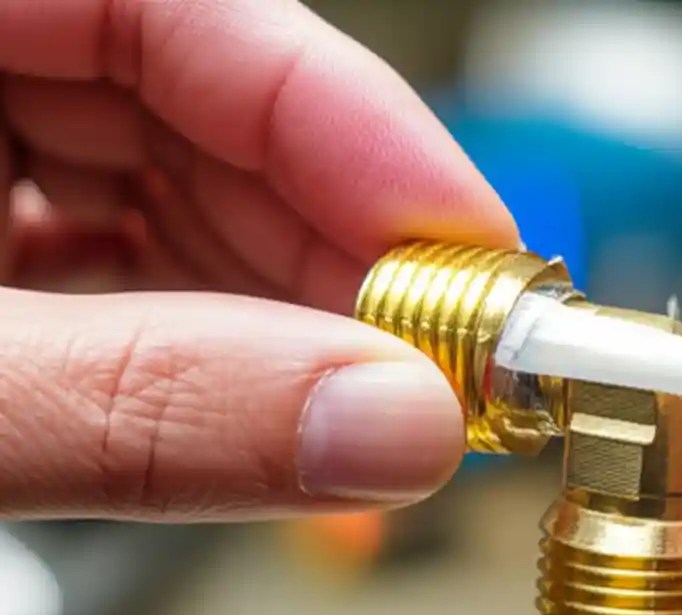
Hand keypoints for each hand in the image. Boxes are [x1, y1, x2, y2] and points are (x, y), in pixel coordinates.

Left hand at [0, 1, 515, 519]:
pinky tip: (264, 400)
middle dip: (339, 249)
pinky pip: (126, 255)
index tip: (472, 246)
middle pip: (210, 113)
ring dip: (290, 310)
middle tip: (447, 356)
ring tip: (372, 398)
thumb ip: (144, 401)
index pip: (197, 13)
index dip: (358, 122)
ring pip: (181, 192)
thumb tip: (386, 424)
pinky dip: (206, 339)